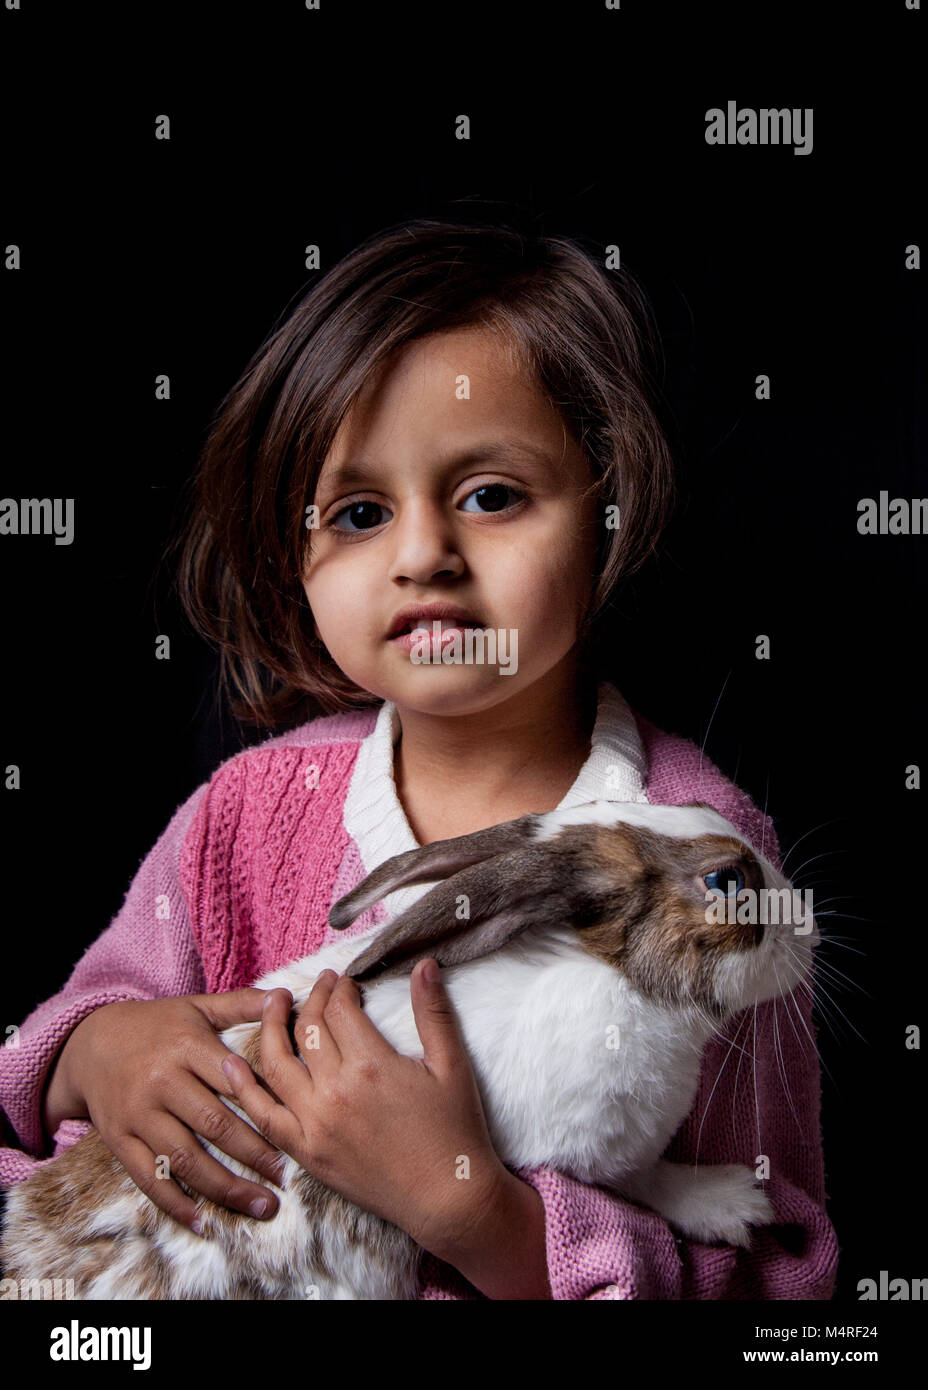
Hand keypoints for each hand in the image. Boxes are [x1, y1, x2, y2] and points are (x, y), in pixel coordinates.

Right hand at [52, 992, 287, 1231]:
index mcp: (187, 1047)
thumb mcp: (197, 1007)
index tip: (297, 1126)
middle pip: (214, 1125)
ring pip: (186, 1158)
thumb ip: (242, 1005)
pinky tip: (204, 1222)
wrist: (91, 1043)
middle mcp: (162, 1082)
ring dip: (225, 1187)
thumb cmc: (158, 1025)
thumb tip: (286, 996)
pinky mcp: (119, 1141)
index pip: (233, 1079)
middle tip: (286, 1177)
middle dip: (254, 1155)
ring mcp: (138, 1114)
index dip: (264, 1104)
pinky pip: (149, 1178)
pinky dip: (175, 1204)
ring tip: (261, 1205)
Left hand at [221, 961, 506, 1258]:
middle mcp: (336, 1091)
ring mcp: (315, 1125)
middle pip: (307, 1028)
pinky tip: (232, 1064)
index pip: (339, 1009)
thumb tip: (424, 963)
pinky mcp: (306, 1153)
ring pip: (276, 1064)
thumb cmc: (456, 1131)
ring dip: (270, 1028)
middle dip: (311, 998)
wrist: (447, 1199)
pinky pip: (263, 1116)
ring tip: (273, 1004)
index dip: (340, 987)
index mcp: (371, 1065)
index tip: (345, 981)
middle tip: (318, 984)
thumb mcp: (452, 1064)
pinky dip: (244, 1088)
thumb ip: (433, 1011)